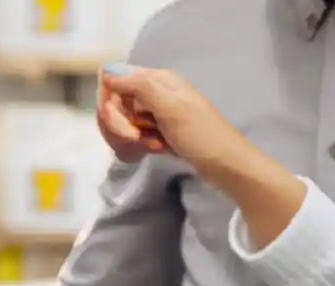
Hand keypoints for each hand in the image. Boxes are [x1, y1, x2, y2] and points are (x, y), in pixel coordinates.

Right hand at [98, 63, 248, 173]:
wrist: (226, 165)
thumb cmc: (201, 135)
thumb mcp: (170, 107)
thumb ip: (139, 86)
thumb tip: (107, 72)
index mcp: (158, 79)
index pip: (115, 81)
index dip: (110, 103)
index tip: (119, 122)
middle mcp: (156, 92)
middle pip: (117, 104)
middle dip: (121, 125)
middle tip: (138, 138)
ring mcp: (158, 113)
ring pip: (125, 122)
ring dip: (132, 137)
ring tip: (154, 145)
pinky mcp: (160, 132)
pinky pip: (137, 135)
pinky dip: (142, 144)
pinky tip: (156, 150)